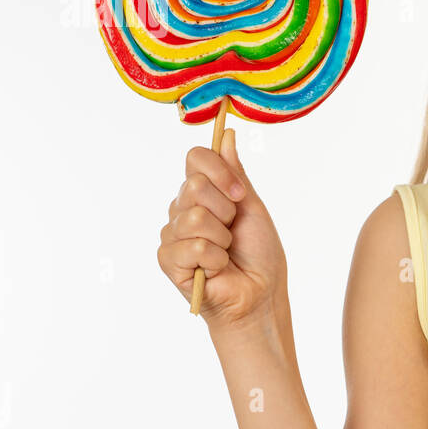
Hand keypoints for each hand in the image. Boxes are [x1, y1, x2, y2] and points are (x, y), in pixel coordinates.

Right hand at [156, 129, 288, 331]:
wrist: (259, 294)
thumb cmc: (259, 254)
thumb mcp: (252, 207)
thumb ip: (235, 174)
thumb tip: (227, 135)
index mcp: (203, 193)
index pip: (196, 158)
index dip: (221, 173)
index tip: (241, 196)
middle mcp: (182, 208)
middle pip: (194, 185)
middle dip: (226, 210)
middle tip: (233, 232)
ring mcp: (172, 234)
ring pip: (194, 217)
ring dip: (221, 239)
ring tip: (225, 252)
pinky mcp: (168, 259)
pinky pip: (192, 246)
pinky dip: (215, 259)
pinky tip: (216, 269)